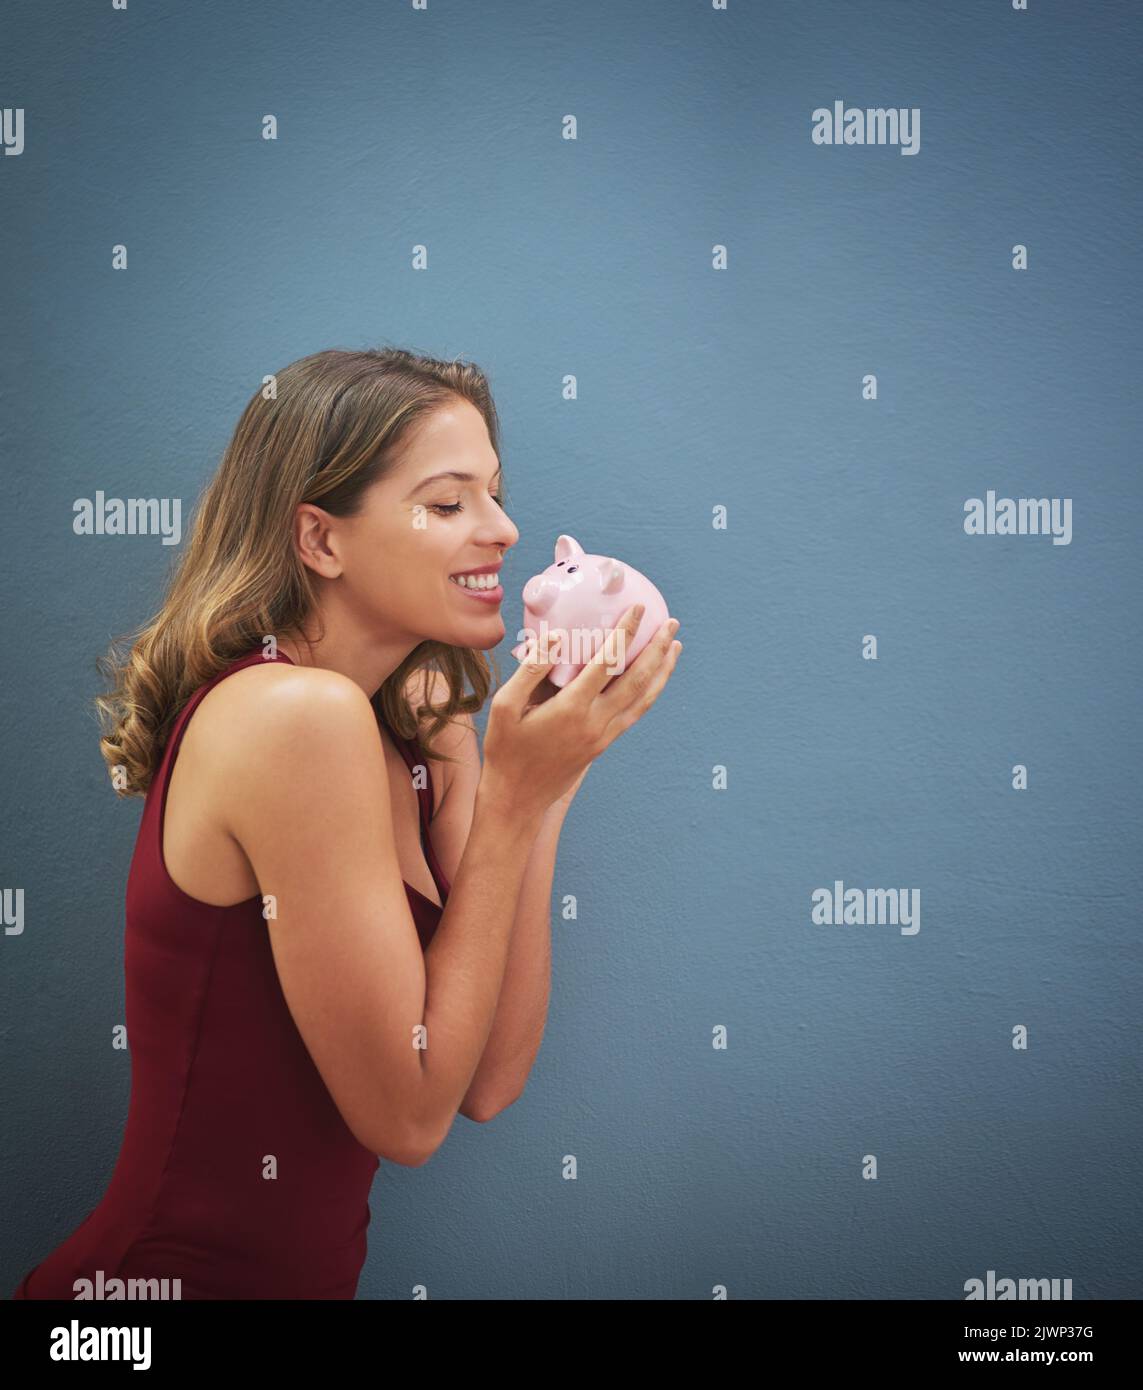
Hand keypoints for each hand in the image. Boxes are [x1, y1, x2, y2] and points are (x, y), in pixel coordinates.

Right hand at [482, 603, 681, 819]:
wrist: (517, 797)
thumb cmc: (506, 749)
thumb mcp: (505, 706)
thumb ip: (531, 669)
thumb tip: (554, 636)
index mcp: (571, 707)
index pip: (607, 661)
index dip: (625, 632)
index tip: (637, 609)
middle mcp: (595, 721)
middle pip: (638, 679)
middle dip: (657, 648)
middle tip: (671, 622)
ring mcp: (603, 735)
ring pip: (644, 699)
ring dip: (662, 671)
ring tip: (674, 647)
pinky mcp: (604, 744)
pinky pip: (635, 713)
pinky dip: (650, 693)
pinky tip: (654, 680)